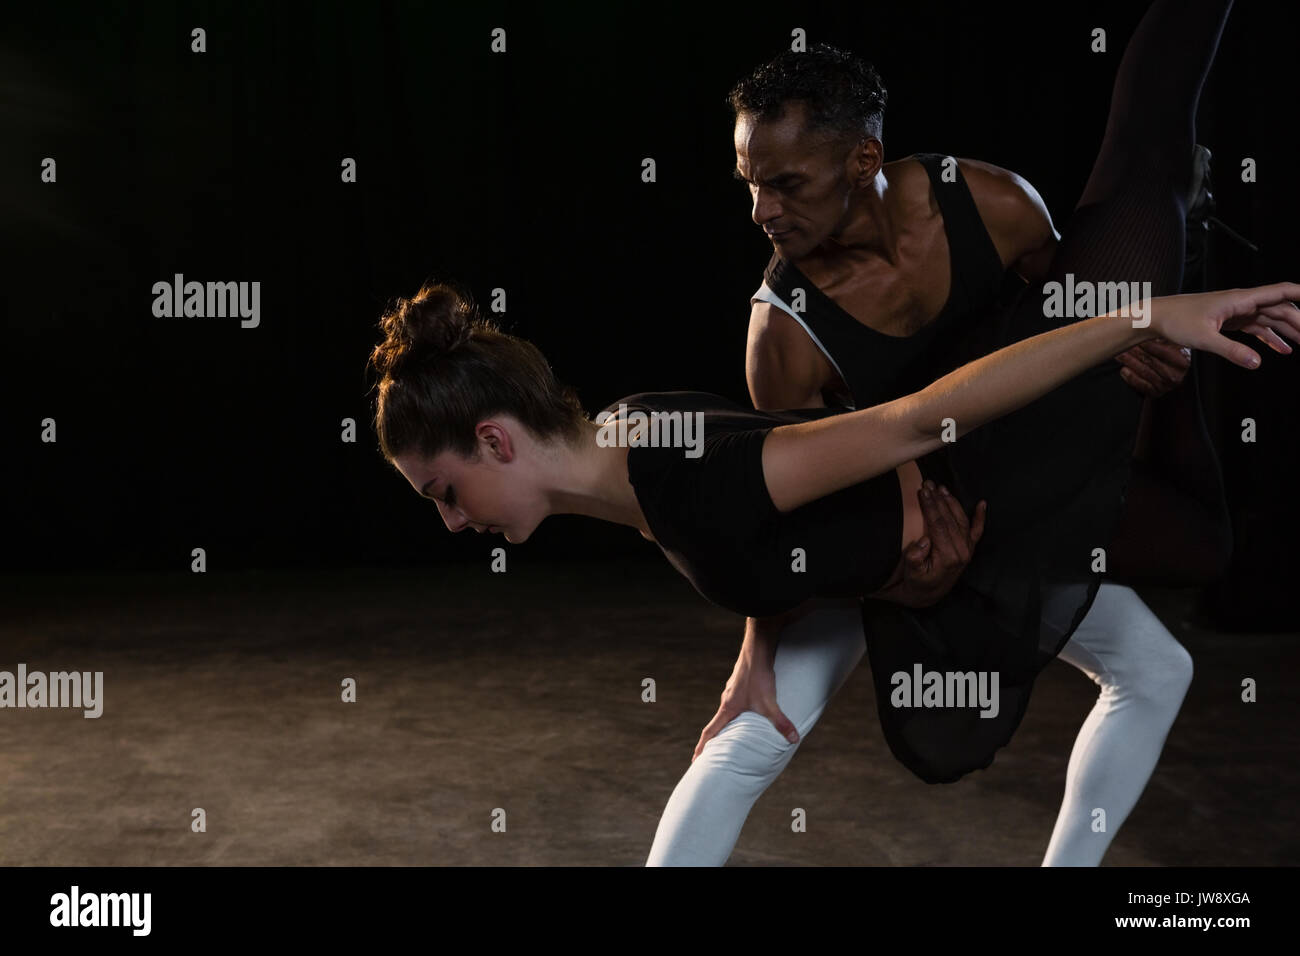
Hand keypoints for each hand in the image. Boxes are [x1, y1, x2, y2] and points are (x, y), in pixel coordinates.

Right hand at [692, 631, 797, 761]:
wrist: (757, 650)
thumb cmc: (758, 676)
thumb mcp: (770, 703)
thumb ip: (781, 722)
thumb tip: (794, 739)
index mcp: (727, 708)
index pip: (710, 732)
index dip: (702, 747)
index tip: (694, 760)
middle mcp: (726, 700)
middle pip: (717, 722)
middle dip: (716, 738)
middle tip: (715, 753)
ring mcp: (733, 691)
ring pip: (728, 711)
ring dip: (729, 723)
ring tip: (735, 734)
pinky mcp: (740, 683)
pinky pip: (737, 702)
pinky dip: (739, 711)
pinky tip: (750, 712)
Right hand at [874, 482, 986, 607]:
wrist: (928, 595)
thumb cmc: (917, 581)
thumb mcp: (911, 572)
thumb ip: (915, 558)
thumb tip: (924, 542)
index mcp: (948, 556)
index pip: (939, 525)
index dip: (930, 507)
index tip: (921, 491)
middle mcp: (962, 551)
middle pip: (950, 519)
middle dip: (938, 499)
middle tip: (927, 483)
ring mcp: (968, 549)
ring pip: (961, 519)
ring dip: (951, 501)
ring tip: (940, 488)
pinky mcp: (969, 549)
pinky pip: (977, 530)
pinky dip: (981, 517)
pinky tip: (982, 504)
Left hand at [1115, 338, 1190, 395]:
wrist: (1175, 379)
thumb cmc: (1171, 358)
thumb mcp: (1172, 346)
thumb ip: (1164, 339)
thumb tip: (1150, 325)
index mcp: (1183, 360)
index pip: (1163, 351)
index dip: (1147, 343)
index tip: (1134, 335)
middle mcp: (1176, 374)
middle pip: (1151, 361)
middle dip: (1134, 351)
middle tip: (1120, 344)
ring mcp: (1166, 385)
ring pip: (1145, 371)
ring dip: (1130, 362)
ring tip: (1119, 354)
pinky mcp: (1157, 393)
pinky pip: (1142, 385)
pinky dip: (1131, 378)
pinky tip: (1123, 370)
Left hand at [1150, 284, 1299, 366]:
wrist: (1156, 317)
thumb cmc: (1176, 321)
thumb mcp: (1204, 339)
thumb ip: (1231, 351)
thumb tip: (1256, 363)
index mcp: (1240, 299)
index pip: (1280, 291)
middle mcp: (1243, 303)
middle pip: (1280, 308)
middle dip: (1298, 321)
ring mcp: (1237, 312)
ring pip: (1271, 319)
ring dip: (1288, 331)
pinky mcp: (1230, 321)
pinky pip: (1257, 328)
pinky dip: (1270, 338)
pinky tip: (1281, 350)